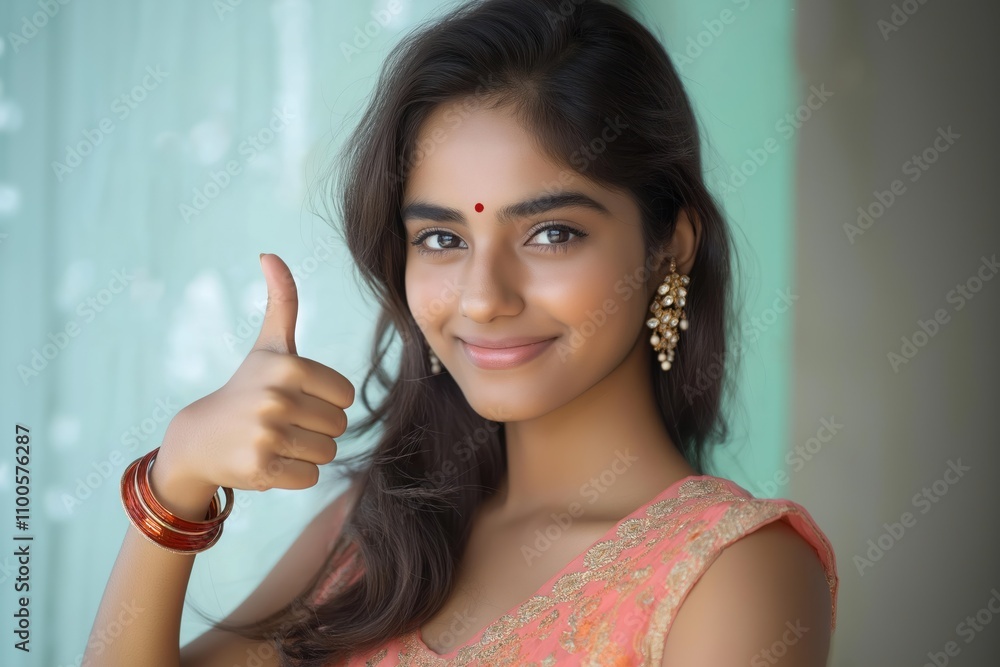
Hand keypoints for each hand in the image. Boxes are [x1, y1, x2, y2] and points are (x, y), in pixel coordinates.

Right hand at [154, 253, 354, 494]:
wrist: (199, 439)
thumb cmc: (246, 388)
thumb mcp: (268, 345)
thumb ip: (282, 301)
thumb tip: (270, 253)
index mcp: (289, 366)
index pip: (345, 396)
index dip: (325, 401)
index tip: (295, 398)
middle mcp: (277, 397)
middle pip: (339, 426)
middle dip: (316, 429)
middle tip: (282, 423)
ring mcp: (268, 434)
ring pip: (327, 453)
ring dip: (306, 452)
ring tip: (275, 441)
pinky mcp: (261, 468)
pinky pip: (310, 477)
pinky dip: (294, 475)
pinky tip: (268, 461)